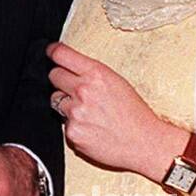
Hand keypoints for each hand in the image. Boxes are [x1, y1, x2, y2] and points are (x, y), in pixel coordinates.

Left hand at [47, 41, 179, 179]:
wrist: (145, 143)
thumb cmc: (135, 113)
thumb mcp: (117, 82)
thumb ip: (92, 73)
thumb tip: (70, 67)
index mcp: (96, 74)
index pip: (61, 55)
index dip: (53, 52)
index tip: (50, 52)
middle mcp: (83, 90)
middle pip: (54, 76)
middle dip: (61, 80)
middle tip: (74, 89)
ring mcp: (75, 112)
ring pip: (56, 101)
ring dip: (66, 104)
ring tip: (89, 112)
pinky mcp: (72, 132)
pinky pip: (64, 124)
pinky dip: (74, 125)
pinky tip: (91, 128)